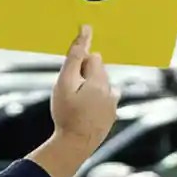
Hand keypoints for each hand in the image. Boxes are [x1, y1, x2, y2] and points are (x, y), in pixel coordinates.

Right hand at [52, 25, 117, 150]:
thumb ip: (74, 57)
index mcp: (100, 81)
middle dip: (85, 75)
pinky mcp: (111, 115)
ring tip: (76, 104)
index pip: (93, 58)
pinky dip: (93, 101)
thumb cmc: (66, 113)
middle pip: (99, 71)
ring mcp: (113, 104)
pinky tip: (83, 112)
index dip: (80, 64)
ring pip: (101, 85)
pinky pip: (103, 99)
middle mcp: (111, 91)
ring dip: (89, 88)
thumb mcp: (64, 83)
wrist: (76, 144)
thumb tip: (85, 31)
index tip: (72, 73)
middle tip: (71, 92)